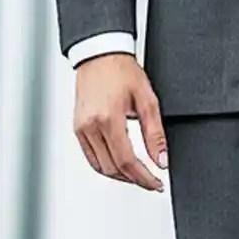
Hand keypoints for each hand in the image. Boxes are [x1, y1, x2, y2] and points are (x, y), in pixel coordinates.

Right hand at [73, 53, 167, 191]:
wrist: (100, 55)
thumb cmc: (122, 71)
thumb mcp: (147, 100)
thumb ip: (155, 134)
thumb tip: (161, 160)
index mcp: (108, 118)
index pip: (127, 161)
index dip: (144, 178)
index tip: (157, 183)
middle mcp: (90, 126)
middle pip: (113, 168)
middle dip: (135, 180)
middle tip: (152, 182)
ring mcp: (81, 128)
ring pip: (100, 167)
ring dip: (121, 176)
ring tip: (139, 176)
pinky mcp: (77, 128)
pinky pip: (91, 157)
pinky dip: (107, 166)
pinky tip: (121, 166)